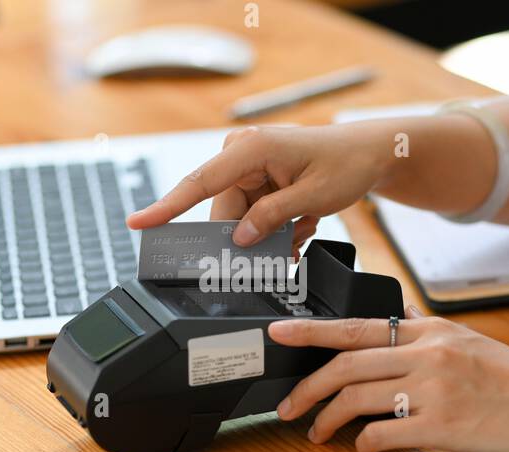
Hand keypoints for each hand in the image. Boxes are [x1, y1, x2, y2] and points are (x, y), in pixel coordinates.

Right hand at [125, 123, 395, 252]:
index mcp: (251, 149)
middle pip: (225, 214)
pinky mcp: (257, 180)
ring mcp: (249, 167)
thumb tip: (239, 239)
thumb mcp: (313, 196)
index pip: (199, 183)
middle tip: (284, 245)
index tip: (139, 224)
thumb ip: (272, 218)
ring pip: (241, 221)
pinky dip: (277, 227)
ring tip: (303, 224)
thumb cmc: (345, 164)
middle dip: (250, 238)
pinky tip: (302, 219)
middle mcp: (243, 154)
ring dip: (270, 234)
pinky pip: (253, 217)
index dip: (167, 207)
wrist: (368, 154)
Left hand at [269, 306, 508, 451]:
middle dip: (306, 388)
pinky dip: (365, 444)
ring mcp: (434, 389)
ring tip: (320, 433)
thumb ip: (423, 334)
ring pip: (356, 399)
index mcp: (429, 332)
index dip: (310, 331)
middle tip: (288, 407)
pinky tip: (365, 447)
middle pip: (345, 366)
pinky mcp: (443, 424)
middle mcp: (428, 354)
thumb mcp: (465, 340)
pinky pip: (384, 434)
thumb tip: (390, 322)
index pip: (357, 326)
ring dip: (328, 420)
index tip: (279, 334)